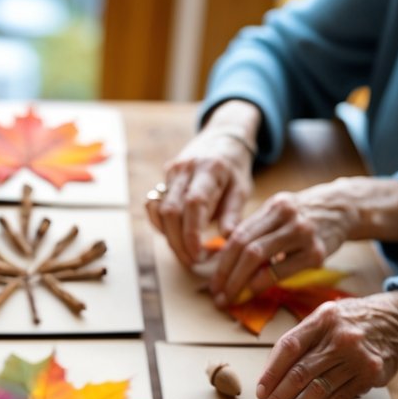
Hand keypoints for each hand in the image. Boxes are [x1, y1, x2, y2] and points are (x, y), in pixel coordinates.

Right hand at [146, 102, 259, 265]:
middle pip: (171, 211)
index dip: (191, 233)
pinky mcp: (163, 178)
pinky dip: (161, 225)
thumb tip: (227, 239)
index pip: (194, 204)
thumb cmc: (234, 168)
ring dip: (169, 237)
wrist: (222, 137)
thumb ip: (233, 213)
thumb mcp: (242, 188)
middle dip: (178, 242)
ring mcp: (170, 172)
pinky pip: (154, 206)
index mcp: (210, 169)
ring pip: (159, 211)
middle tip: (192, 261)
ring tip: (184, 253)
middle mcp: (185, 168)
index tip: (198, 255)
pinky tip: (175, 236)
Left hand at [209, 183, 352, 307]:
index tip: (213, 282)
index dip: (222, 262)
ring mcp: (303, 234)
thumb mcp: (280, 212)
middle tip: (218, 295)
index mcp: (273, 206)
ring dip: (241, 283)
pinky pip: (282, 272)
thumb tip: (226, 262)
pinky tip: (254, 291)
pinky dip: (264, 283)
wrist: (344, 209)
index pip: (238, 236)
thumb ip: (257, 230)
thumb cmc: (304, 216)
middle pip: (246, 248)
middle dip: (227, 276)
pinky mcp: (317, 253)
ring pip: (260, 259)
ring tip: (232, 298)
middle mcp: (286, 216)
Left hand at [257, 290, 397, 398]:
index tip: (260, 392)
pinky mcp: (370, 376)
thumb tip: (271, 376)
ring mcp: (357, 358)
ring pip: (318, 391)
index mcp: (323, 319)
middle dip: (279, 397)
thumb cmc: (350, 322)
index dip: (271, 373)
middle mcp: (340, 337)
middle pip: (301, 373)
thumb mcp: (326, 317)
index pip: (288, 347)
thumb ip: (301, 340)